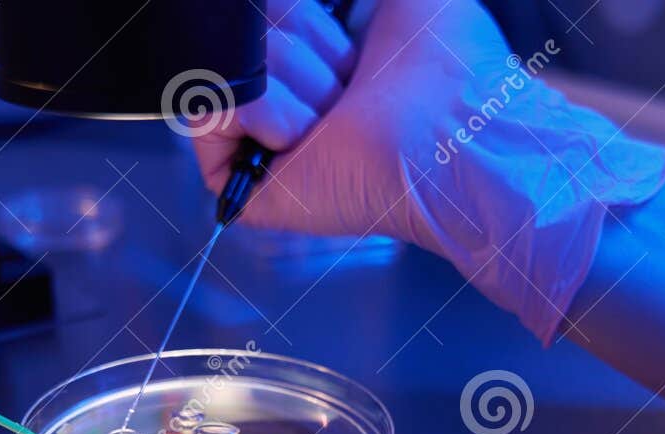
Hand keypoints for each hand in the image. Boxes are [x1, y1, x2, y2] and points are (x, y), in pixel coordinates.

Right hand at [192, 0, 664, 342]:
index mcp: (317, 59)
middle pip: (243, 33)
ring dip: (295, 79)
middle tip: (348, 83)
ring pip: (230, 67)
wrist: (454, 131)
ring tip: (338, 114)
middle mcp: (287, 102)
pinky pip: (210, 112)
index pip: (268, 13)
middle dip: (298, 41)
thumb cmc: (449, 68)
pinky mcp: (241, 185)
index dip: (301, 15)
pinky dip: (265, 111)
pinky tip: (308, 137)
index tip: (346, 38)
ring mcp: (260, 145)